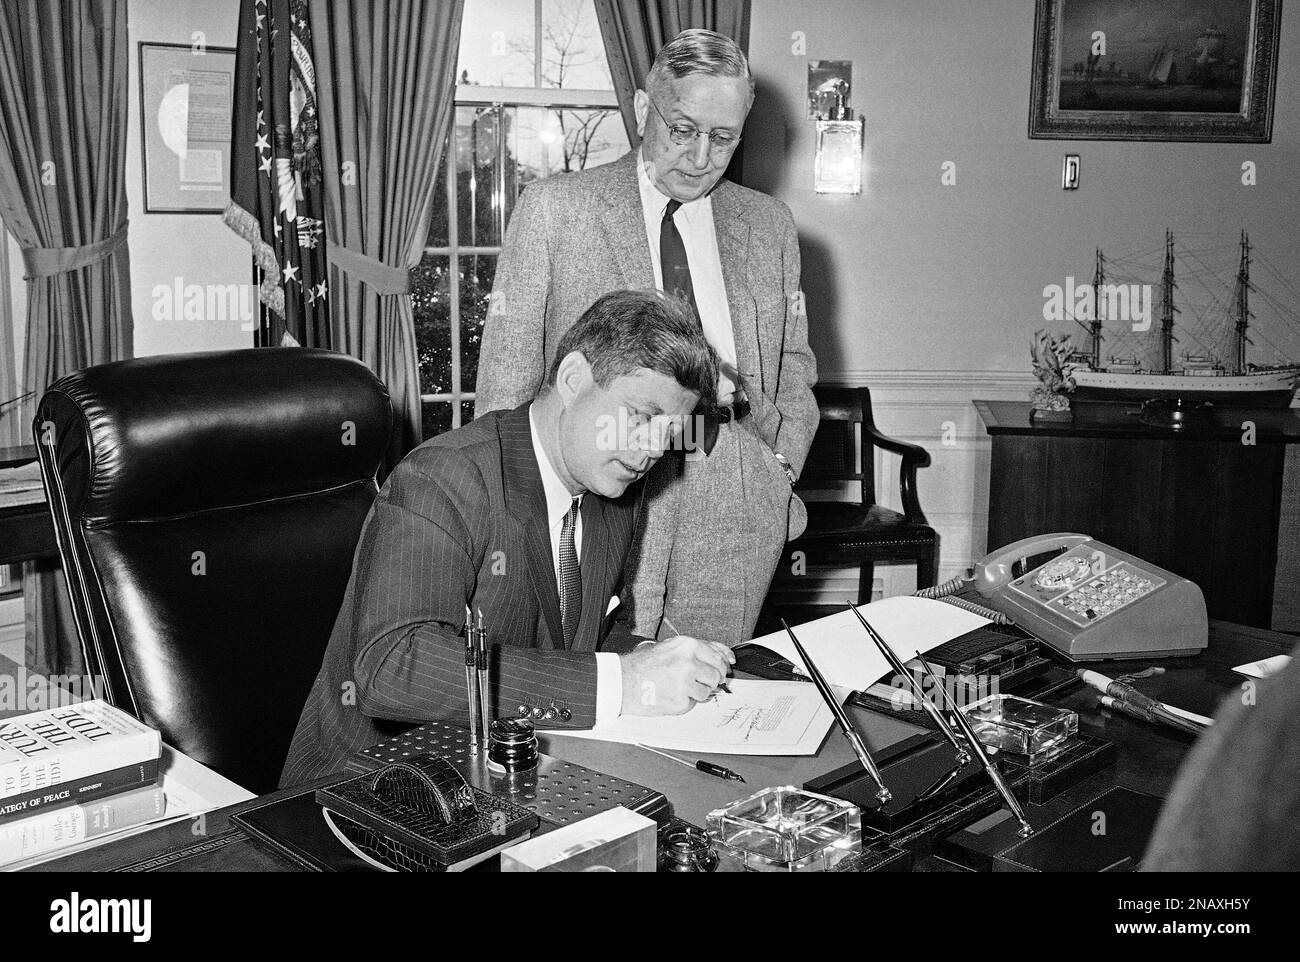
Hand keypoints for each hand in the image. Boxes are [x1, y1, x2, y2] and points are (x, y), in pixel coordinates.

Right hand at [620, 636, 735, 715]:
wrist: (621, 682)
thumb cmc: (641, 665)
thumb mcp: (669, 647)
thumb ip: (696, 649)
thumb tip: (724, 654)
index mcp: (686, 646)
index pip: (718, 655)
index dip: (724, 663)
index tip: (726, 666)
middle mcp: (688, 663)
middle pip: (716, 674)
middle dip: (711, 679)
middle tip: (698, 680)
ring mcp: (686, 683)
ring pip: (707, 691)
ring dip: (697, 692)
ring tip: (678, 687)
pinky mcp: (681, 702)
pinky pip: (693, 704)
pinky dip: (685, 702)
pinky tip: (671, 694)